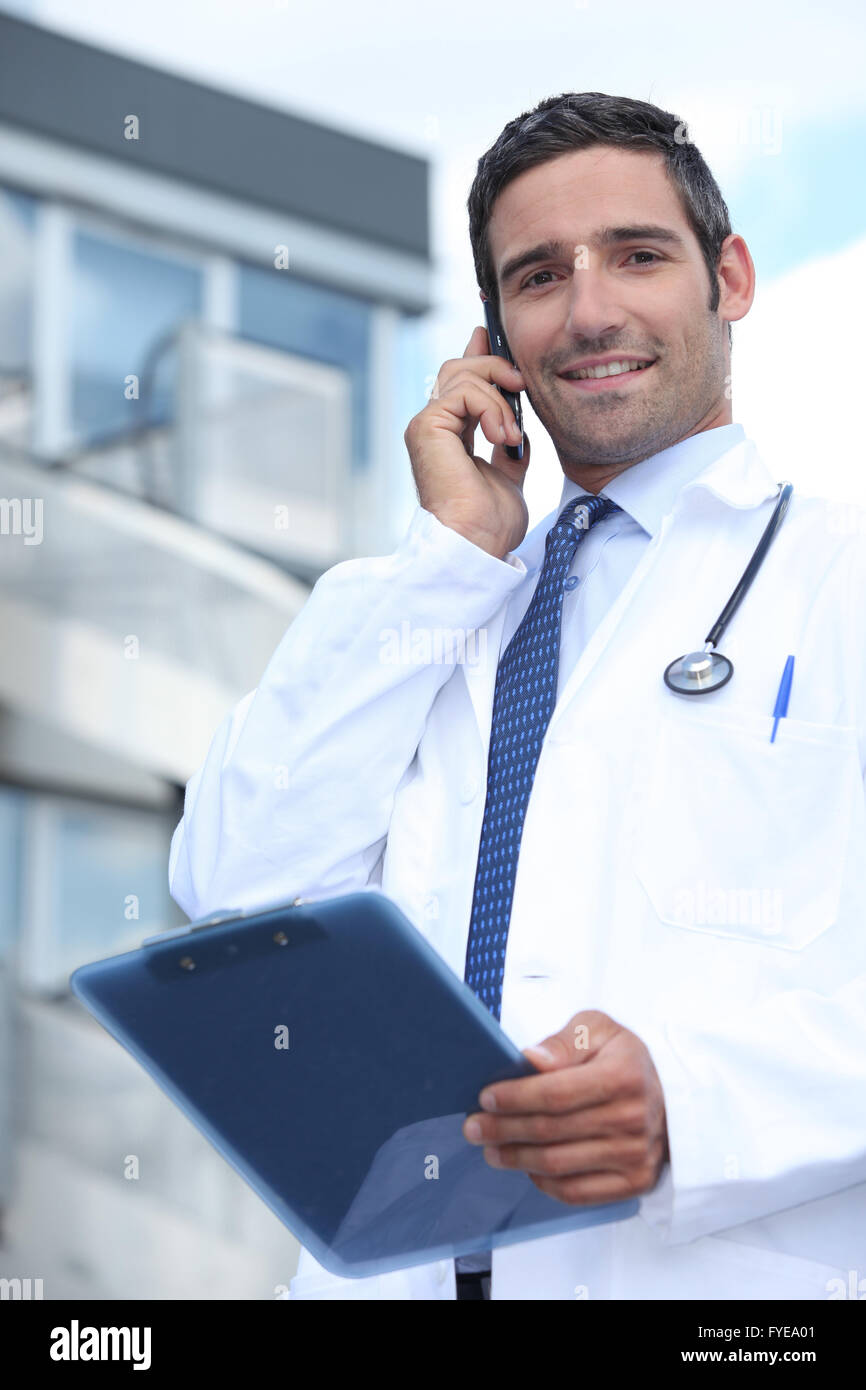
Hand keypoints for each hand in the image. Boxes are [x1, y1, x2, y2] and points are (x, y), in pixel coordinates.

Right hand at [403, 324, 529, 559]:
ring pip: (462, 373)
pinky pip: (464, 391)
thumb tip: (519, 425)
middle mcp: (434, 428)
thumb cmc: (489, 524)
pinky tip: (503, 436)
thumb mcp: (509, 476)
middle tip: (522, 385)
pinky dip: (492, 407)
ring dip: (499, 395)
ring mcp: (427, 425)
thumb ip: (509, 447)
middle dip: (495, 367)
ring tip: (512, 433)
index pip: (461, 383)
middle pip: (458, 369)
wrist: (476, 544)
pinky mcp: (427, 426)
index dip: (478, 356)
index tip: (492, 334)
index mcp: (450, 437)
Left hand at [462, 1010, 668, 1204]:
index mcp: (623, 1076)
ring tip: (491, 1149)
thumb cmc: (624, 1059)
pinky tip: (526, 1167)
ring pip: (558, 1164)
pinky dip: (544, 1183)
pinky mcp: (634, 1182)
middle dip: (503, 1129)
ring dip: (516, 1158)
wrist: (670, 1095)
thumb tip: (532, 1058)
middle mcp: (632, 1119)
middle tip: (474, 1127)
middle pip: (551, 1131)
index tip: (485, 1097)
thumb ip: (565, 1041)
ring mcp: (634, 1156)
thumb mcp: (599, 1029)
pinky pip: (577, 1192)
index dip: (515, 1098)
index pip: (555, 1093)